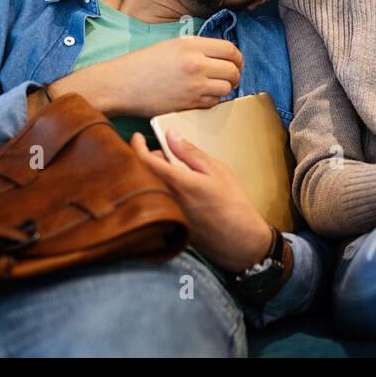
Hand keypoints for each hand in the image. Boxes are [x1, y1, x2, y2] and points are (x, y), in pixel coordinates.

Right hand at [52, 36, 242, 117]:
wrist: (120, 85)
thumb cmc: (141, 64)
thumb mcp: (170, 46)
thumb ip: (196, 48)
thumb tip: (219, 53)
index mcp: (191, 45)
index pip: (230, 49)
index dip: (237, 57)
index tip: (236, 62)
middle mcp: (196, 64)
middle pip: (233, 70)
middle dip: (235, 74)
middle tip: (230, 77)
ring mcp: (194, 86)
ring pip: (226, 88)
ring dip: (225, 88)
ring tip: (215, 87)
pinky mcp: (189, 104)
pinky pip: (214, 102)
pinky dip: (213, 100)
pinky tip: (202, 96)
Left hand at [131, 130, 271, 272]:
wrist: (239, 240)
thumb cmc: (233, 205)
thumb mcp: (217, 170)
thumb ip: (190, 153)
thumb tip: (172, 135)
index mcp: (178, 183)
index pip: (145, 160)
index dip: (136, 146)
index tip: (137, 137)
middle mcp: (166, 200)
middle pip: (143, 173)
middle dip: (151, 159)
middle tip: (168, 154)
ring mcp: (165, 214)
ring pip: (148, 187)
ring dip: (156, 175)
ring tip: (177, 173)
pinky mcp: (166, 224)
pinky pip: (155, 201)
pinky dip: (160, 190)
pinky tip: (179, 191)